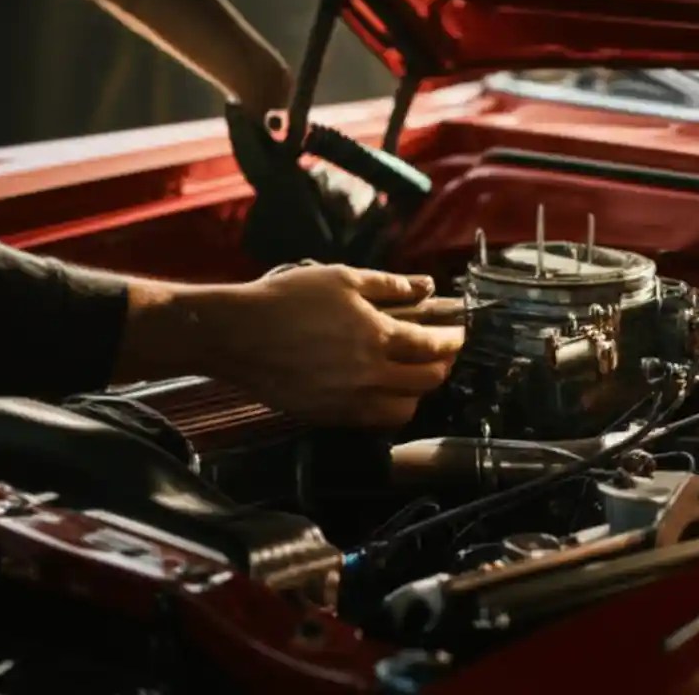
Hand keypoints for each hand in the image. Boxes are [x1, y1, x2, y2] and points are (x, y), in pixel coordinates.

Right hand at [213, 264, 463, 426]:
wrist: (239, 334)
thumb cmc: (288, 299)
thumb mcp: (342, 279)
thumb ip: (390, 285)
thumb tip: (426, 285)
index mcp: (377, 337)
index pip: (434, 347)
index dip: (454, 339)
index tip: (459, 332)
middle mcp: (370, 375)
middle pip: (428, 380)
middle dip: (443, 364)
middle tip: (442, 350)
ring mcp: (351, 401)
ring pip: (406, 408)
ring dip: (419, 390)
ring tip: (414, 372)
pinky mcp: (331, 416)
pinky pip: (376, 420)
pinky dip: (390, 406)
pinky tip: (383, 388)